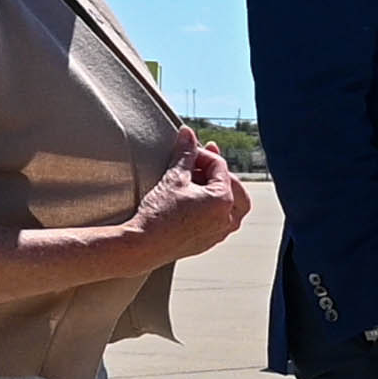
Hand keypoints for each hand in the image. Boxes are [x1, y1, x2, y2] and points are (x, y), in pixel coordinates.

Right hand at [127, 127, 253, 262]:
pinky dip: (212, 206)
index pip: (220, 168)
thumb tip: (187, 132)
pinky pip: (220, 219)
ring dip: (218, 189)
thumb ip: (185, 153)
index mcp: (224, 200)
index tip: (187, 151)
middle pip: (234, 186)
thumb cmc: (159, 212)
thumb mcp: (174, 178)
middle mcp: (228, 218)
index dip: (203, 155)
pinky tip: (195, 199)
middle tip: (200, 162)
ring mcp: (220, 232)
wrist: (143, 245)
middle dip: (217, 172)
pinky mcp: (209, 241)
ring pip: (231, 205)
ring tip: (199, 179)